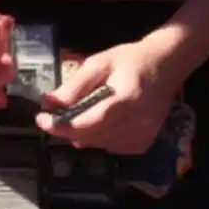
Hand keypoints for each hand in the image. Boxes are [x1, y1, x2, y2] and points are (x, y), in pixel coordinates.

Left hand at [36, 40, 182, 154]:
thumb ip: (74, 86)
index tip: (42, 119)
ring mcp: (142, 136)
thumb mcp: (99, 63)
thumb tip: (49, 103)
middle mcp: (137, 122)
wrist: (166, 66)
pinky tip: (105, 120)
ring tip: (85, 112)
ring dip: (84, 133)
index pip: (88, 123)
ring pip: (97, 144)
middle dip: (68, 128)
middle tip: (57, 114)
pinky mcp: (143, 144)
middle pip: (90, 137)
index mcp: (126, 99)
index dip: (61, 125)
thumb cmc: (131, 61)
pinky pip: (110, 147)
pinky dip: (101, 137)